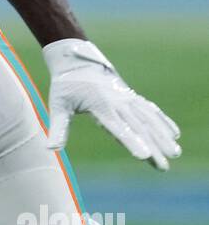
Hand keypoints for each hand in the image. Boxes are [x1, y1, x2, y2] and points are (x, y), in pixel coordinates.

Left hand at [44, 38, 180, 170]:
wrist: (76, 59)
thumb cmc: (66, 84)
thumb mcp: (58, 105)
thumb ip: (58, 128)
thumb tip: (50, 149)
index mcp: (101, 105)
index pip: (119, 128)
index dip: (132, 142)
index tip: (144, 155)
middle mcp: (118, 102)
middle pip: (139, 128)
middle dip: (154, 147)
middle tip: (164, 165)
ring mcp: (127, 98)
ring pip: (149, 119)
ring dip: (163, 136)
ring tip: (175, 152)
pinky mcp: (130, 96)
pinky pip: (150, 109)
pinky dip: (163, 120)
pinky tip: (174, 133)